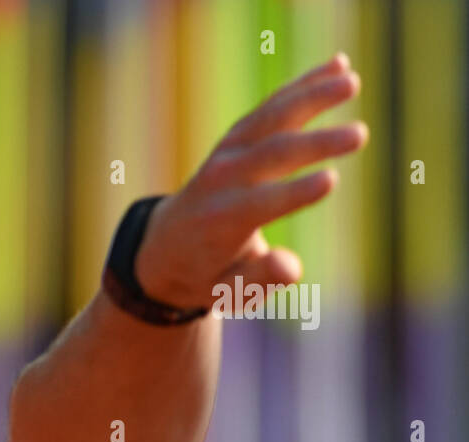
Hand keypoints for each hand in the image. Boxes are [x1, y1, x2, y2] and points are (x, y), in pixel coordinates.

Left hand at [133, 52, 367, 310]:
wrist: (167, 248)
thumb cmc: (207, 274)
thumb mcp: (229, 290)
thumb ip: (260, 279)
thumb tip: (293, 266)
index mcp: (220, 221)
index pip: (260, 205)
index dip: (294, 195)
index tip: (331, 180)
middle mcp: (221, 180)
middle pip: (270, 155)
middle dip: (314, 145)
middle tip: (360, 135)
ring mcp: (227, 153)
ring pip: (270, 118)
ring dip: (311, 97)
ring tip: (352, 81)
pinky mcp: (236, 137)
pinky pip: (271, 106)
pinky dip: (302, 85)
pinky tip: (338, 66)